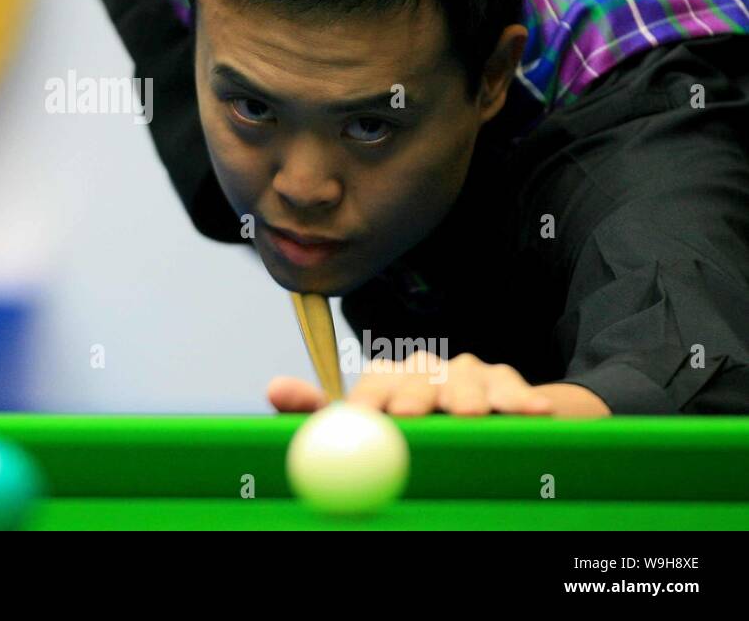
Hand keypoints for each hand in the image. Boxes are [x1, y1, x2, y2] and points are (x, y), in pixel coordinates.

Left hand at [269, 352, 609, 416]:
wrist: (472, 426)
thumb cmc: (406, 432)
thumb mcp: (361, 427)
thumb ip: (316, 413)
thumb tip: (274, 388)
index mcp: (387, 380)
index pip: (375, 385)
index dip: (371, 400)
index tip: (372, 416)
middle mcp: (425, 370)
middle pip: (419, 379)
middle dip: (416, 396)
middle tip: (413, 415)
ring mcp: (466, 374)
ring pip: (465, 381)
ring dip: (466, 398)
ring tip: (467, 414)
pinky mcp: (504, 383)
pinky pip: (512, 389)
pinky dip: (520, 401)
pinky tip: (529, 412)